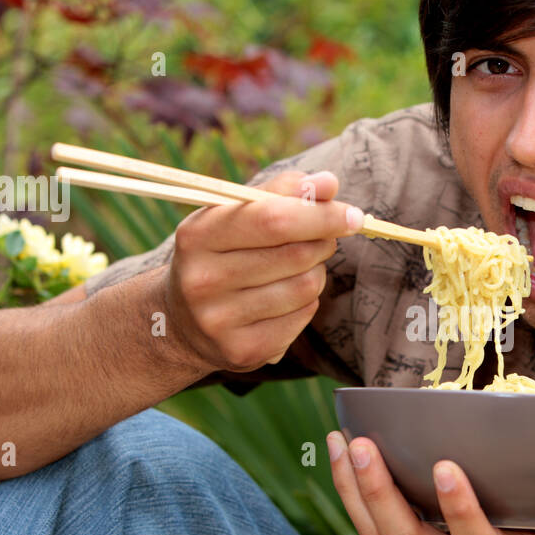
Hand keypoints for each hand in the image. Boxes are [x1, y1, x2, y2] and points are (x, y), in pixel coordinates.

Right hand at [164, 169, 363, 374]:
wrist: (181, 321)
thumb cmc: (220, 254)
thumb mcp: (235, 215)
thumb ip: (281, 192)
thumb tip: (328, 183)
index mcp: (198, 236)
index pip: (274, 220)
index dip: (321, 215)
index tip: (353, 215)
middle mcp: (203, 280)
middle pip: (296, 255)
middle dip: (323, 241)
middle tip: (324, 238)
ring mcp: (220, 320)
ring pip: (305, 287)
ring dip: (316, 273)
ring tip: (299, 269)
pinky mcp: (243, 350)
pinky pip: (302, 317)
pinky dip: (307, 303)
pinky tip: (286, 298)